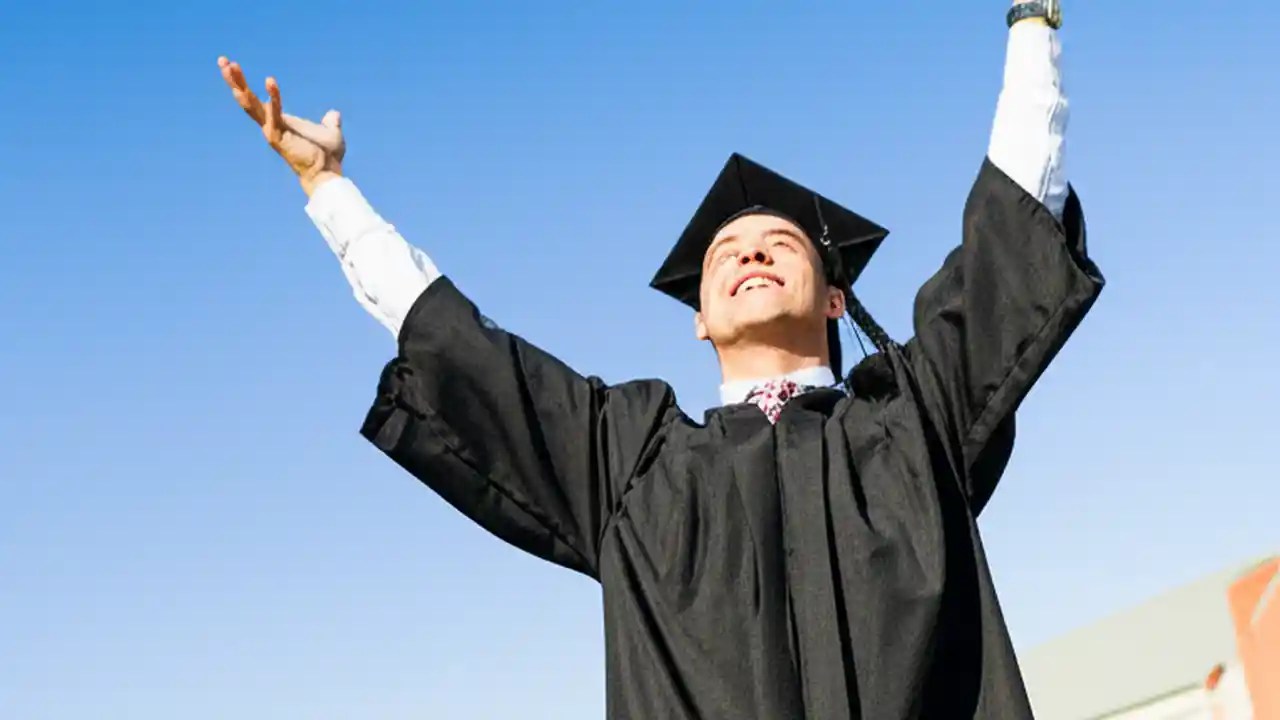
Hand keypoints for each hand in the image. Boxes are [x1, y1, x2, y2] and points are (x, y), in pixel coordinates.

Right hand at [218, 56, 345, 195]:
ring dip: (240, 85)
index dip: (242, 84)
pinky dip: (273, 97)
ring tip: (231, 65)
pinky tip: (270, 80)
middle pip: (246, 99)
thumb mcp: (330, 132)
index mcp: (278, 122)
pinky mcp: (278, 136)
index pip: (255, 100)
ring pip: (251, 105)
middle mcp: (270, 125)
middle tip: (222, 60)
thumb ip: (330, 122)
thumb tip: (334, 114)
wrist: (328, 173)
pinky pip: (274, 113)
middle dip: (234, 80)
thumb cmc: (328, 156)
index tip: (232, 64)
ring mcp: (272, 131)